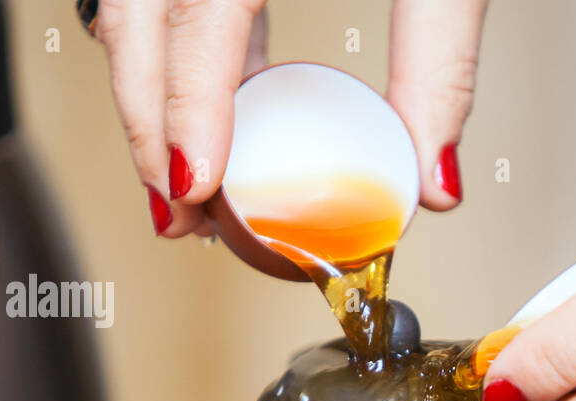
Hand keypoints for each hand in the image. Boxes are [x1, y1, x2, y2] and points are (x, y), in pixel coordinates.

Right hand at [92, 0, 486, 235]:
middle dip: (146, 118)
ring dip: (151, 89)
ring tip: (187, 172)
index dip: (185, 105)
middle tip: (179, 206)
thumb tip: (431, 177)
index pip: (197, 8)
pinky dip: (182, 47)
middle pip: (134, 10)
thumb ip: (441, 63)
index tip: (193, 186)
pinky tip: (213, 102)